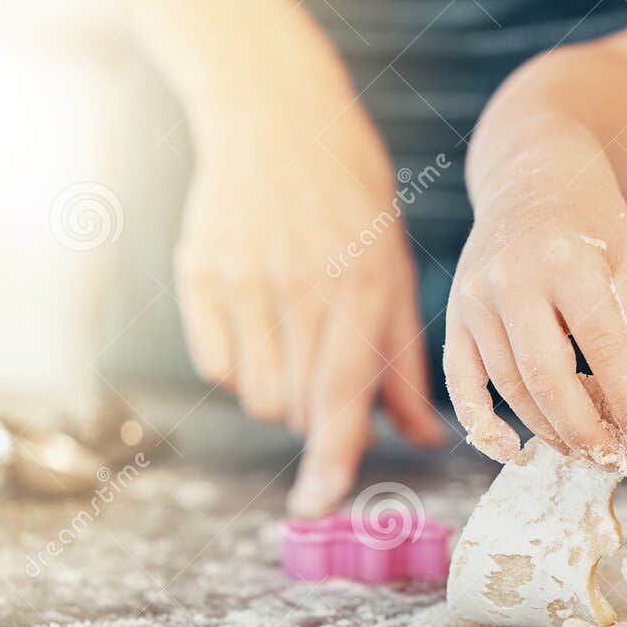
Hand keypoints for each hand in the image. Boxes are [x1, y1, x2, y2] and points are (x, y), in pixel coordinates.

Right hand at [174, 83, 442, 516]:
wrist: (276, 119)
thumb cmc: (352, 203)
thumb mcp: (395, 273)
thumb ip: (404, 362)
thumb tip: (427, 439)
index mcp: (361, 288)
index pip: (340, 395)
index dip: (331, 460)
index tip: (316, 507)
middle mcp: (300, 289)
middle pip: (301, 409)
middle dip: (323, 414)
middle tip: (332, 366)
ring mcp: (243, 282)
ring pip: (259, 397)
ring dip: (283, 393)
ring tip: (298, 338)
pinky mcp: (199, 276)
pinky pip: (219, 367)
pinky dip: (241, 365)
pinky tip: (259, 319)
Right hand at [444, 170, 626, 468]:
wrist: (532, 174)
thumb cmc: (588, 221)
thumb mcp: (622, 267)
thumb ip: (622, 337)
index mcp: (566, 262)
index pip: (603, 350)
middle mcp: (512, 280)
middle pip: (547, 379)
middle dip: (584, 430)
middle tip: (612, 457)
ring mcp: (475, 298)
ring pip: (509, 387)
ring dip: (547, 430)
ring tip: (581, 450)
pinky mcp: (454, 313)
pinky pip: (462, 383)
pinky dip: (481, 425)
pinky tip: (510, 450)